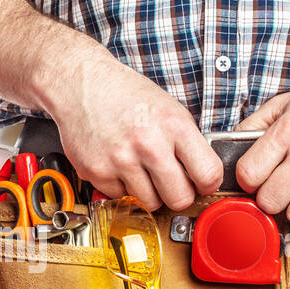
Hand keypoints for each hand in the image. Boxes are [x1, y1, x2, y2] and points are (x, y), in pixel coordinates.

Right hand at [45, 51, 220, 211]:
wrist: (81, 85)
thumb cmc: (125, 95)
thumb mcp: (169, 108)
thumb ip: (187, 142)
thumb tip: (202, 177)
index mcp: (173, 125)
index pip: (208, 174)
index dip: (207, 184)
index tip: (200, 183)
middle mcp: (148, 144)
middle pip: (179, 198)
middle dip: (177, 194)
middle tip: (171, 183)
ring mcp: (121, 160)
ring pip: (150, 203)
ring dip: (148, 191)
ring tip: (140, 168)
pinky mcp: (97, 172)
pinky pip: (120, 197)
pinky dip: (121, 186)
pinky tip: (118, 164)